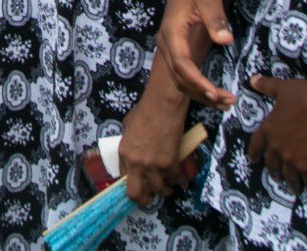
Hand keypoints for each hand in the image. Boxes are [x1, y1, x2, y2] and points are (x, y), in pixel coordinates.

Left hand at [120, 72, 201, 205]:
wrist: (163, 106)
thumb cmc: (144, 112)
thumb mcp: (127, 129)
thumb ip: (129, 145)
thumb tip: (132, 156)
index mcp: (124, 154)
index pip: (124, 180)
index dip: (131, 186)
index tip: (137, 187)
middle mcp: (137, 163)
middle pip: (137, 194)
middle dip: (143, 200)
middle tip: (148, 199)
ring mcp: (154, 165)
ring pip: (159, 189)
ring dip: (164, 190)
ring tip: (167, 188)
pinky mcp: (171, 163)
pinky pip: (176, 180)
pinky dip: (180, 182)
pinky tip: (181, 182)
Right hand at [156, 0, 234, 105]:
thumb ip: (216, 19)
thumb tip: (226, 40)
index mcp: (172, 31)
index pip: (181, 63)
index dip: (197, 81)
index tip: (215, 93)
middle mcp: (166, 43)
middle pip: (179, 77)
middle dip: (202, 92)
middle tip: (228, 101)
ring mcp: (169, 48)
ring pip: (180, 80)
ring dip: (200, 94)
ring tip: (226, 103)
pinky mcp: (176, 51)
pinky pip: (183, 75)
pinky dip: (198, 88)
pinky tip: (216, 95)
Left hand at [246, 75, 306, 194]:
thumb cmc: (305, 95)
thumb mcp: (283, 89)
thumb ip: (267, 86)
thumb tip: (253, 79)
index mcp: (268, 129)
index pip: (256, 145)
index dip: (254, 153)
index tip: (252, 160)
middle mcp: (277, 147)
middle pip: (272, 164)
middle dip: (273, 171)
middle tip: (275, 177)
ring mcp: (292, 159)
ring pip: (288, 176)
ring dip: (290, 183)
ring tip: (293, 187)